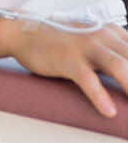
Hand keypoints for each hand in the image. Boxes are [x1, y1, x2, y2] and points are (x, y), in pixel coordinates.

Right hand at [1, 17, 127, 117]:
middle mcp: (104, 36)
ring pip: (120, 66)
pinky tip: (108, 111)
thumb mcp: (94, 43)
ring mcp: (85, 46)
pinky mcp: (67, 58)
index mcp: (114, 33)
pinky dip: (99, 96)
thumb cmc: (61, 41)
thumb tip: (127, 78)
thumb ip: (116, 55)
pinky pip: (87, 79)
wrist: (24, 32)